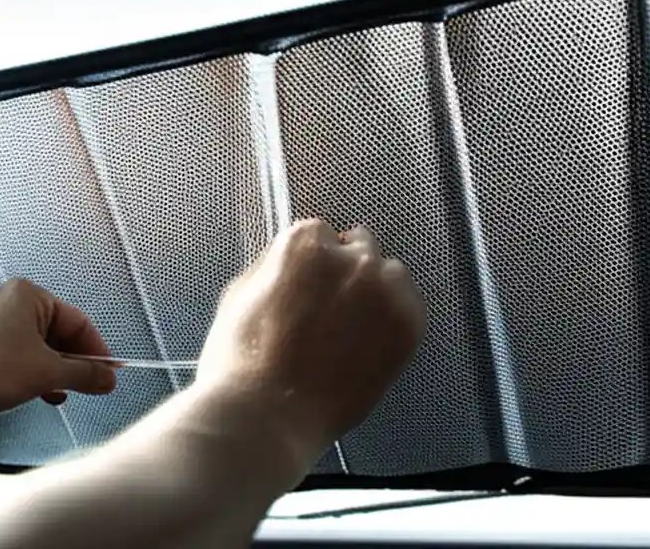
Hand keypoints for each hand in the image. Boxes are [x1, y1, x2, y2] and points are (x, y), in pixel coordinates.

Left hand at [0, 278, 117, 413]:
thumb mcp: (46, 374)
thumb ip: (83, 375)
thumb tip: (106, 378)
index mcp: (28, 296)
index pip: (79, 321)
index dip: (98, 351)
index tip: (108, 374)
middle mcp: (7, 304)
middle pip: (56, 333)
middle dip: (71, 364)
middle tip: (85, 387)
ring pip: (34, 348)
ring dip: (48, 373)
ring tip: (55, 394)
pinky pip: (12, 358)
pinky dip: (26, 375)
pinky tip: (29, 394)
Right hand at [196, 218, 425, 454]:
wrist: (267, 416)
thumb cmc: (241, 360)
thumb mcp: (240, 295)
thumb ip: (275, 266)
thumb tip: (295, 264)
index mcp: (304, 242)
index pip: (319, 234)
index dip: (310, 263)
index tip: (306, 286)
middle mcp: (350, 259)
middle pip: (359, 247)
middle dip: (344, 272)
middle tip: (327, 310)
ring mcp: (383, 292)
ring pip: (390, 275)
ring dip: (373, 293)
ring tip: (348, 331)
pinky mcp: (407, 327)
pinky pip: (409, 308)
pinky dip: (393, 321)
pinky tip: (366, 345)